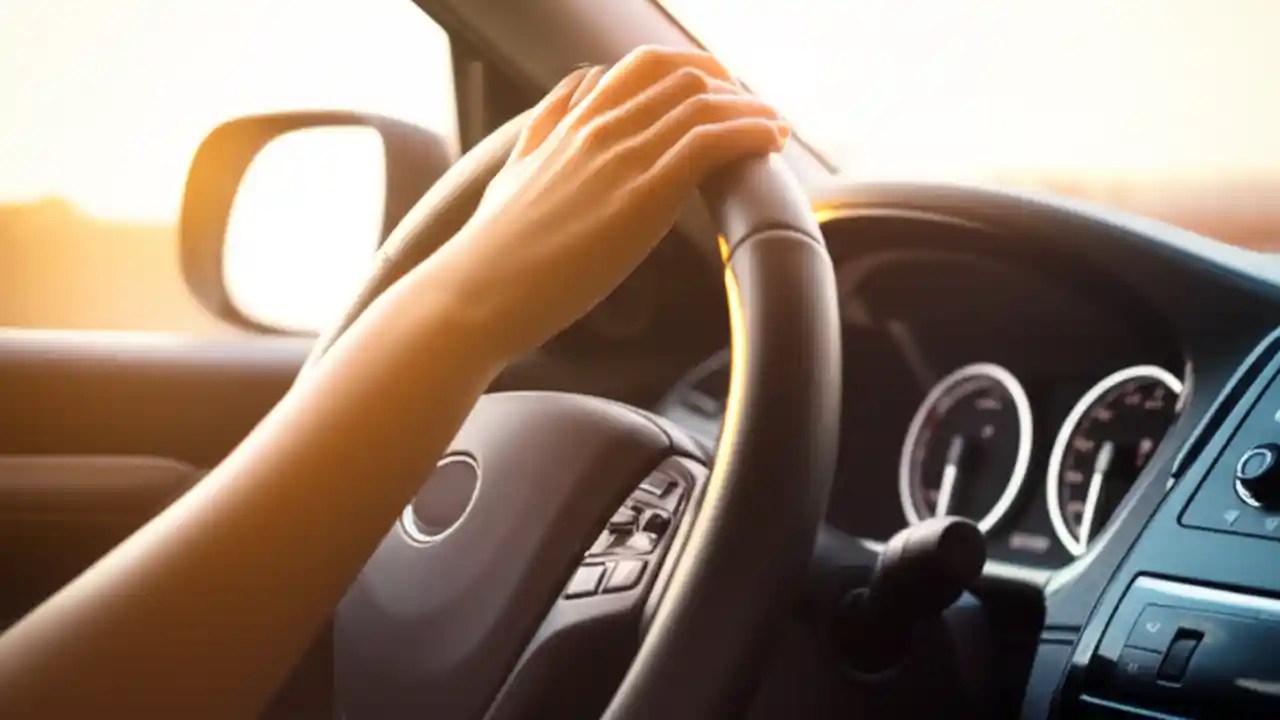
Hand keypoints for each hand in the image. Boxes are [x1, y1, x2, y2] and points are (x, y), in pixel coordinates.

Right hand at [414, 46, 788, 363]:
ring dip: (751, 109)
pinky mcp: (639, 195)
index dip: (694, 71)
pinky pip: (709, 141)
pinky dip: (749, 133)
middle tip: (757, 115)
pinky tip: (771, 144)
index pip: (643, 66)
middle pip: (680, 75)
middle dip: (730, 88)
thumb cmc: (491, 252)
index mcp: (571, 124)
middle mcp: (597, 129)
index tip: (721, 94)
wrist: (473, 294)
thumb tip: (574, 90)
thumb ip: (545, 129)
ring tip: (776, 129)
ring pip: (701, 102)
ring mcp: (618, 158)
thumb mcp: (513, 173)